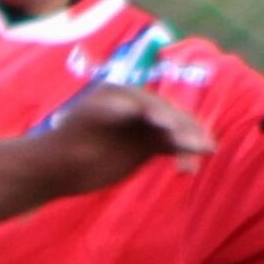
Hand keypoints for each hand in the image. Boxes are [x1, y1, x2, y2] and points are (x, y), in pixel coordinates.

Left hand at [41, 82, 214, 193]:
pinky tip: (189, 168)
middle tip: (198, 144)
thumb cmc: (65, 143)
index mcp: (121, 94)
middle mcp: (136, 106)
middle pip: (167, 116)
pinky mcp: (148, 145)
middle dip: (183, 129)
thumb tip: (131, 107)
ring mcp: (143, 126)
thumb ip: (106, 114)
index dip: (162, 115)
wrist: (58, 167)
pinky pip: (171, 146)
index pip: (149, 103)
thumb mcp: (82, 127)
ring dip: (189, 141)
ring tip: (205, 151)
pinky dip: (183, 154)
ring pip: (174, 131)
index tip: (169, 129)